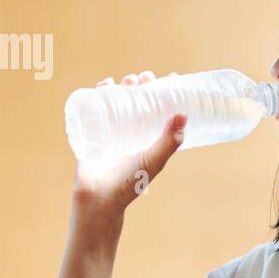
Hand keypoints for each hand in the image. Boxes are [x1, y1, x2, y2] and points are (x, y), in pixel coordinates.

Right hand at [70, 71, 184, 215]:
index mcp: (150, 138)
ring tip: (128, 80)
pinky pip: (96, 108)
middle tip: (146, 78)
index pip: (161, 110)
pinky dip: (100, 93)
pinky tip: (105, 84)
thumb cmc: (129, 184)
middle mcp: (133, 132)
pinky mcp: (93, 132)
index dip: (166, 93)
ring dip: (123, 86)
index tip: (172, 78)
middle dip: (143, 86)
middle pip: (140, 101)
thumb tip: (184, 115)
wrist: (98, 199)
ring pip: (119, 102)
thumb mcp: (154, 161)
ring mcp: (112, 130)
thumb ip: (169, 142)